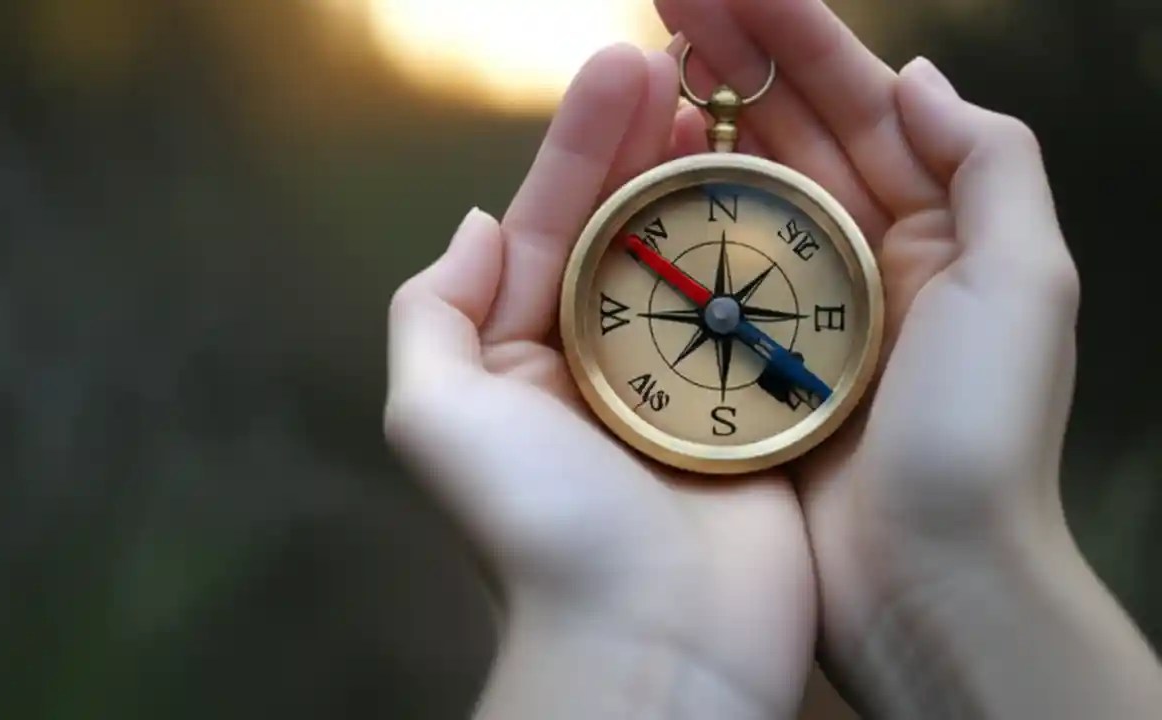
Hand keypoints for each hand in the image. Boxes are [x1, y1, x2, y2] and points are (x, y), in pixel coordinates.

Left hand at [385, 46, 815, 718]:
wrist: (654, 638)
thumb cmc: (539, 531)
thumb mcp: (437, 415)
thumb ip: (433, 314)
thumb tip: (472, 225)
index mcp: (526, 357)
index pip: (546, 225)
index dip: (578, 146)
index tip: (618, 69)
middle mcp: (601, 361)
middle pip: (625, 228)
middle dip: (644, 142)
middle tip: (677, 61)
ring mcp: (681, 381)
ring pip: (695, 259)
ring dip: (708, 178)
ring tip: (726, 102)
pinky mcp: (753, 406)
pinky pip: (758, 312)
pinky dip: (767, 250)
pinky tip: (784, 186)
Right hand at [659, 0, 1161, 715]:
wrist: (926, 581)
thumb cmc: (980, 437)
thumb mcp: (1023, 284)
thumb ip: (988, 165)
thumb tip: (921, 76)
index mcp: (936, 229)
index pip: (862, 103)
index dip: (797, 34)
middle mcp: (866, 259)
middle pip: (793, 134)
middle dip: (733, 59)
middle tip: (667, 2)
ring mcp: (801, 310)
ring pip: (743, 192)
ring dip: (698, 122)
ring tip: (646, 63)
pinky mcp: (749, 361)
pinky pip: (707, 270)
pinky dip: (676, 218)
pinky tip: (638, 172)